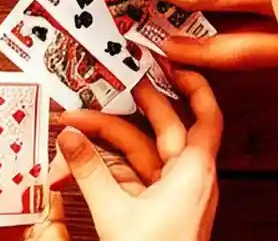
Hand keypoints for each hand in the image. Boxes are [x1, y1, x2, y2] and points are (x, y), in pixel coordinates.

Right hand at [54, 73, 221, 240]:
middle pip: (164, 128)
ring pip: (142, 151)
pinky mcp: (156, 207)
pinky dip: (109, 163)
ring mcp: (172, 193)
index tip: (174, 65)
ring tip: (81, 123)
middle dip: (135, 105)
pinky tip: (86, 155)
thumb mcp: (114, 212)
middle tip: (114, 82)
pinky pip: (133, 174)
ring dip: (111, 138)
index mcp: (194, 173)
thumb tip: (70, 139)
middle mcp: (189, 179)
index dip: (193, 86)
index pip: (206, 116)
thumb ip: (89, 171)